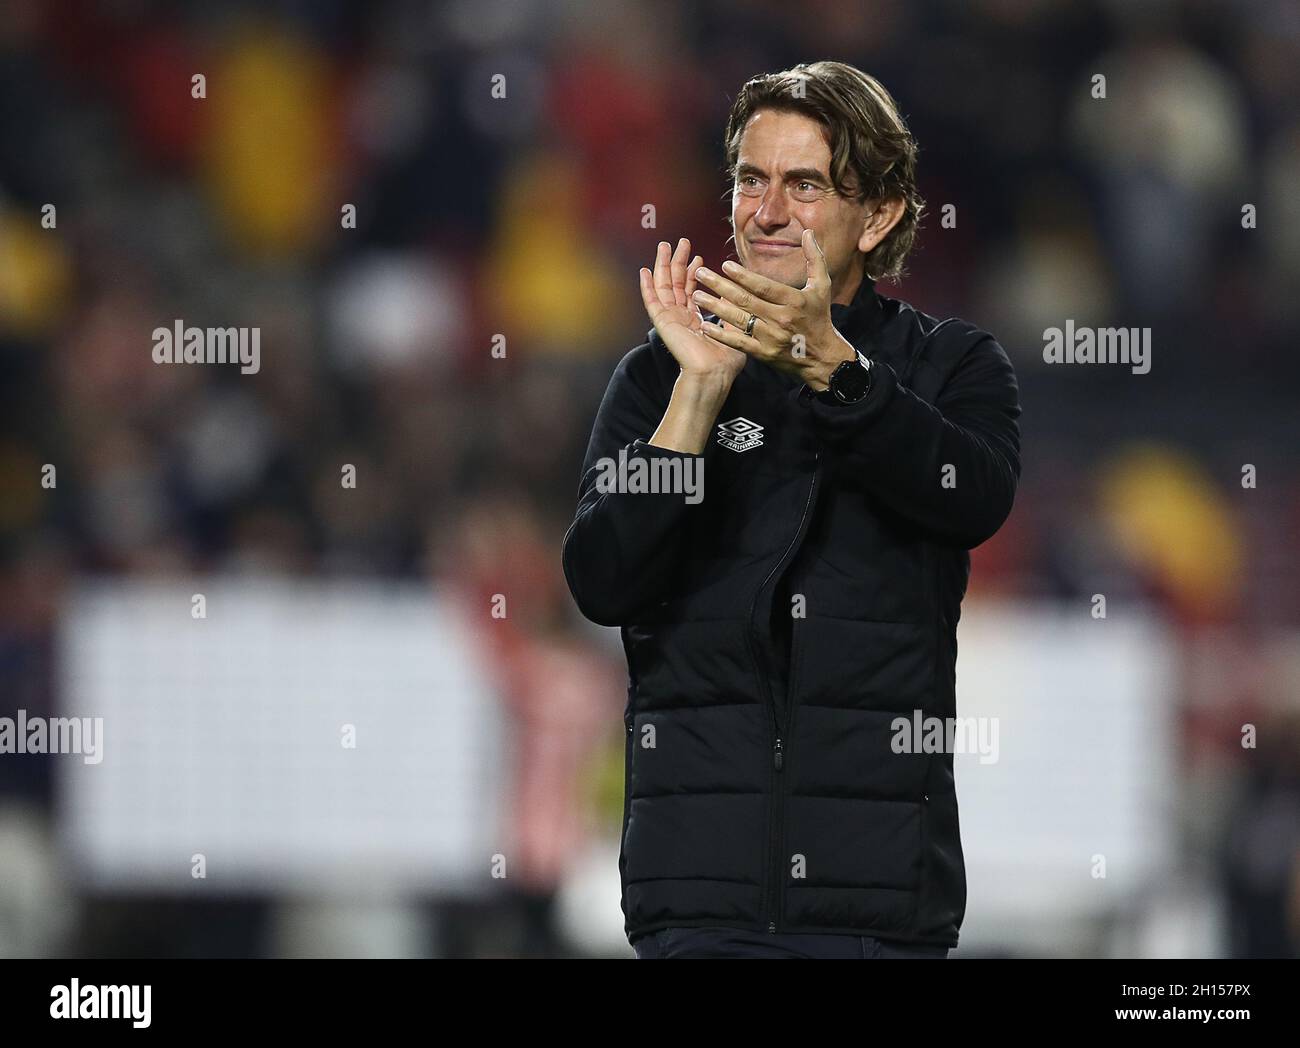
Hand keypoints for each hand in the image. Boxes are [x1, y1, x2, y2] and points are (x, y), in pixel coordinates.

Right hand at [639, 238, 745, 385]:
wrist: (714, 373)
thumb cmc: (726, 360)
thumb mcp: (735, 329)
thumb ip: (731, 310)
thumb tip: (735, 294)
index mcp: (695, 320)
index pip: (690, 291)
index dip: (693, 273)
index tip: (698, 257)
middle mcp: (681, 317)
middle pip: (675, 283)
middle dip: (677, 262)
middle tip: (681, 242)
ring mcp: (670, 319)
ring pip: (662, 286)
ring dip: (662, 266)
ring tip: (664, 246)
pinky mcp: (663, 322)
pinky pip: (651, 301)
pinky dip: (646, 286)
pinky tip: (645, 271)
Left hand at [690, 228, 856, 389]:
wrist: (823, 358)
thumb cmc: (820, 317)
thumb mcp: (822, 286)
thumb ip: (814, 258)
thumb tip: (809, 232)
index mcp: (793, 300)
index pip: (763, 286)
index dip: (743, 276)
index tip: (724, 265)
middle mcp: (781, 318)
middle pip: (746, 300)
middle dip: (720, 286)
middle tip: (700, 273)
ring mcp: (771, 338)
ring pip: (739, 320)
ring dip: (715, 307)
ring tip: (696, 295)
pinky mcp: (764, 354)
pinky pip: (739, 343)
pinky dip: (721, 335)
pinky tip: (704, 325)